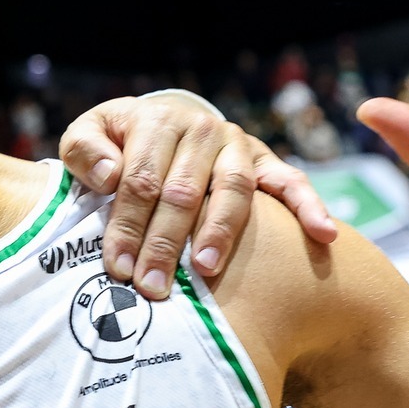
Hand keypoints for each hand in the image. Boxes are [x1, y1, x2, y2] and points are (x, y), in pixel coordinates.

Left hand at [60, 92, 337, 299]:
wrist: (164, 119)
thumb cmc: (120, 140)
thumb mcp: (91, 131)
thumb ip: (85, 149)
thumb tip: (108, 175)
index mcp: (158, 121)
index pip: (141, 180)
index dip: (128, 225)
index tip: (118, 268)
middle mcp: (202, 130)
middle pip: (183, 192)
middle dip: (164, 244)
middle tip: (153, 288)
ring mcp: (237, 146)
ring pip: (233, 191)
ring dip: (220, 233)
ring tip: (205, 270)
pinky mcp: (265, 161)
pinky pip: (291, 182)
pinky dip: (310, 206)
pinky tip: (324, 235)